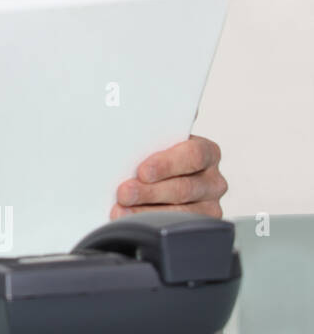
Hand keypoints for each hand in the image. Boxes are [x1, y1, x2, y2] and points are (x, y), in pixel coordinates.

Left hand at [111, 134, 226, 218]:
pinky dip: (149, 224)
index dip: (166, 163)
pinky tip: (130, 220)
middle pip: (184, 187)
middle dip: (150, 191)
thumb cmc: (154, 156)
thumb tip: (150, 104)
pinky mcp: (199, 226)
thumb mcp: (156, 140)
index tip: (142, 170)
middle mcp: (212, 179)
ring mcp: (209, 204)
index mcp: (206, 151)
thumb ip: (156, 127)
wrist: (156, 181)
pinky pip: (177, 229)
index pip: (193, 155)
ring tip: (121, 209)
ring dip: (146, 211)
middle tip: (124, 192)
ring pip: (180, 211)